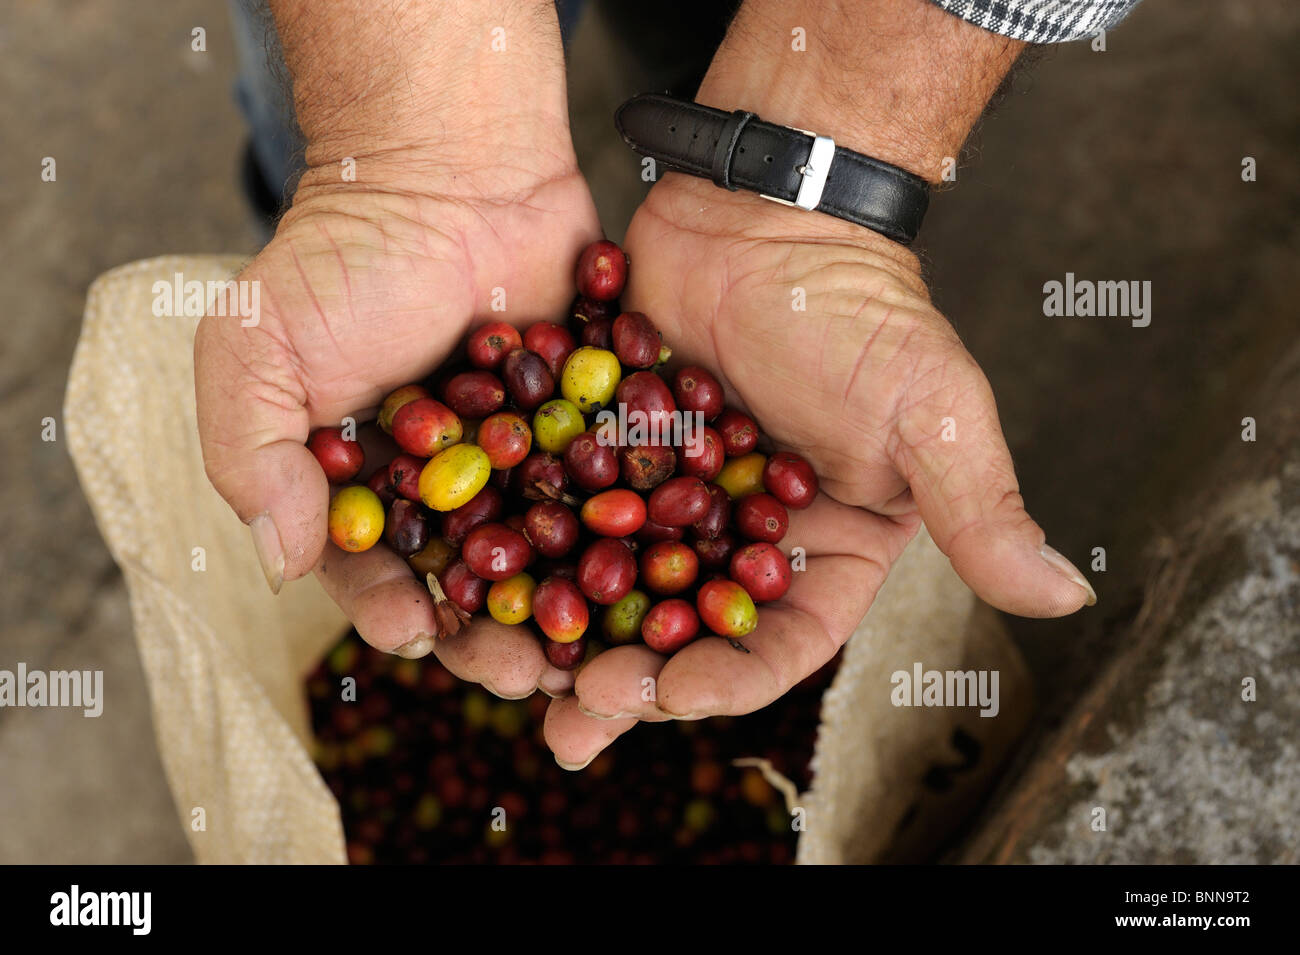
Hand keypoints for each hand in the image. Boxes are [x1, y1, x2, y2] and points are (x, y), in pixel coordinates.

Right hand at [196, 0, 597, 696]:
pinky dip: (632, 532)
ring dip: (572, 606)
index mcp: (367, 486)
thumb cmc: (344, 258)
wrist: (452, 170)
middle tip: (529, 671)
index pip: (373, 569)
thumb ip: (252, 453)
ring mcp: (527, 461)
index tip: (416, 631)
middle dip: (497, 633)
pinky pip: (612, 489)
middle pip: (474, 580)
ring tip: (600, 650)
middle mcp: (449, 487)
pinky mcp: (593, 427)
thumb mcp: (257, 348)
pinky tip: (655, 573)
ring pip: (550, 554)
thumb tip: (279, 563)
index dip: (392, 607)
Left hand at [545, 174, 1095, 765]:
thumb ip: (983, 510)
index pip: (779, 642)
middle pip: (686, 634)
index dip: (726, 678)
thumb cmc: (861, 310)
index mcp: (825, 552)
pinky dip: (523, 550)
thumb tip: (1068, 601)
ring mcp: (670, 502)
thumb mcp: (934, 413)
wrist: (766, 210)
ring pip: (613, 589)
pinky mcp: (608, 457)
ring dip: (565, 637)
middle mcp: (745, 543)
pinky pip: (560, 514)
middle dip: (630, 682)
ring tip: (505, 674)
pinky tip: (473, 582)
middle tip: (571, 716)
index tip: (668, 697)